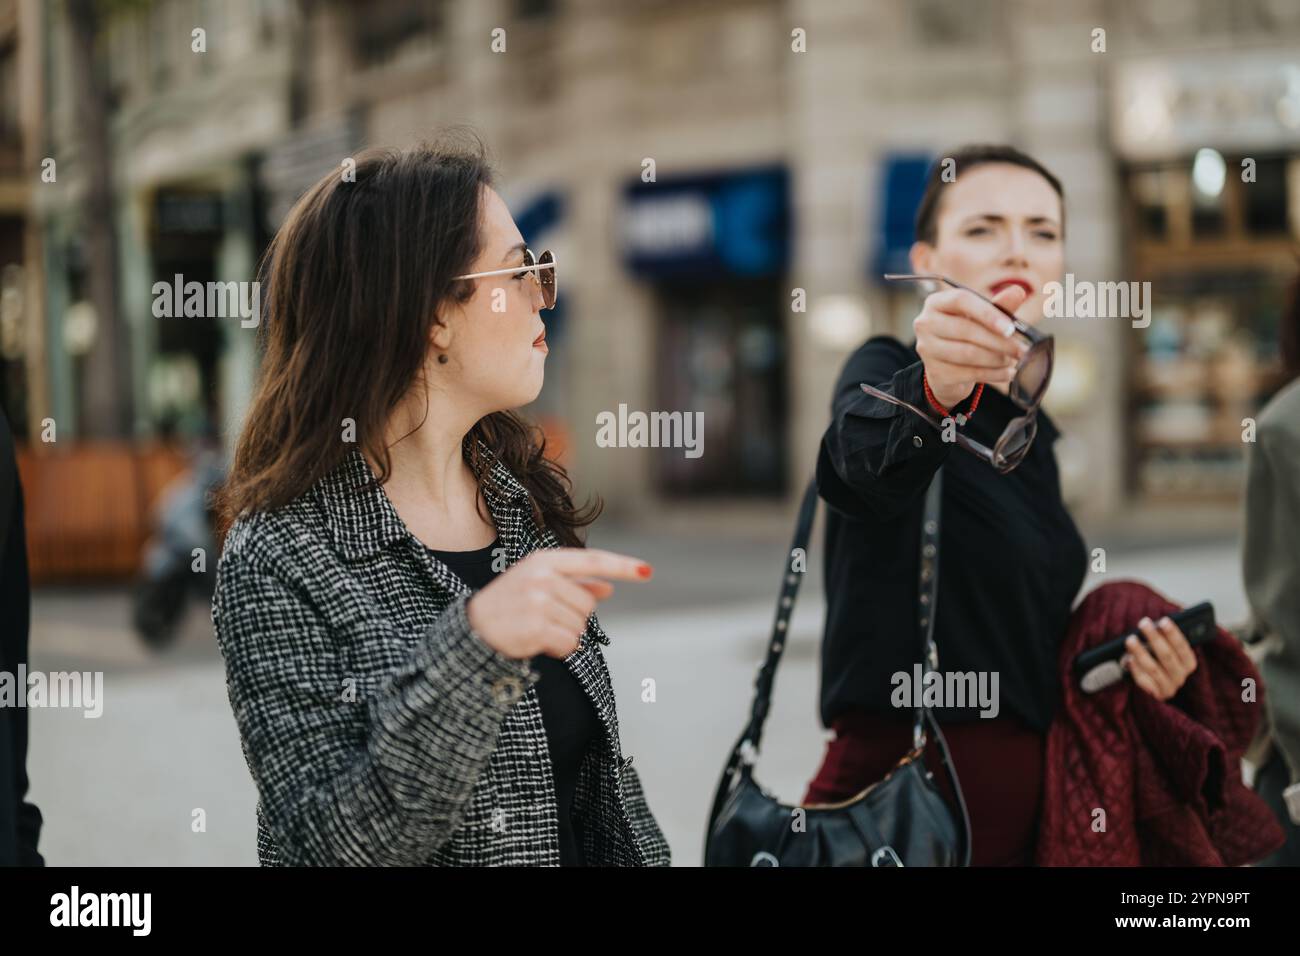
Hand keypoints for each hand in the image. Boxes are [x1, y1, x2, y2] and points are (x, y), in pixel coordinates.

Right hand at [467, 548, 651, 658]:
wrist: (473, 629)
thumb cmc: (510, 604)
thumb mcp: (539, 584)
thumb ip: (574, 584)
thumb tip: (609, 588)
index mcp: (545, 560)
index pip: (593, 560)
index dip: (622, 567)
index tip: (647, 571)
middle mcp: (542, 576)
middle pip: (589, 604)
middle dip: (573, 617)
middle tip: (544, 617)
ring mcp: (539, 601)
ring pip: (580, 626)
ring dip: (564, 635)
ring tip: (536, 629)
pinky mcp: (537, 626)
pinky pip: (570, 644)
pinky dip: (559, 649)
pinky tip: (537, 642)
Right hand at [913, 284, 1030, 409]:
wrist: (948, 368)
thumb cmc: (966, 335)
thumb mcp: (983, 317)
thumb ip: (999, 306)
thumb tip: (1018, 291)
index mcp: (937, 302)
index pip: (961, 300)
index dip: (987, 313)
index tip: (1010, 328)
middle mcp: (926, 323)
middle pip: (966, 329)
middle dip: (999, 341)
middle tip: (1022, 349)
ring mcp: (927, 348)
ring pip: (968, 353)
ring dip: (997, 359)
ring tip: (1013, 360)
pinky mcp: (935, 372)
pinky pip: (969, 373)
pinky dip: (993, 374)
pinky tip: (1007, 373)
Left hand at [1123, 616, 1198, 700]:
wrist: (1154, 685)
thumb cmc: (1159, 659)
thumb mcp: (1166, 648)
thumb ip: (1165, 636)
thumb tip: (1164, 618)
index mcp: (1188, 663)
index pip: (1183, 647)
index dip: (1173, 634)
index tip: (1163, 620)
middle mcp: (1181, 676)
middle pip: (1167, 656)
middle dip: (1154, 638)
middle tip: (1143, 623)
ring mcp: (1169, 687)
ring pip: (1154, 669)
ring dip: (1141, 653)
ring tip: (1130, 640)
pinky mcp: (1155, 695)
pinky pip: (1144, 681)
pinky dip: (1135, 669)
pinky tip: (1128, 658)